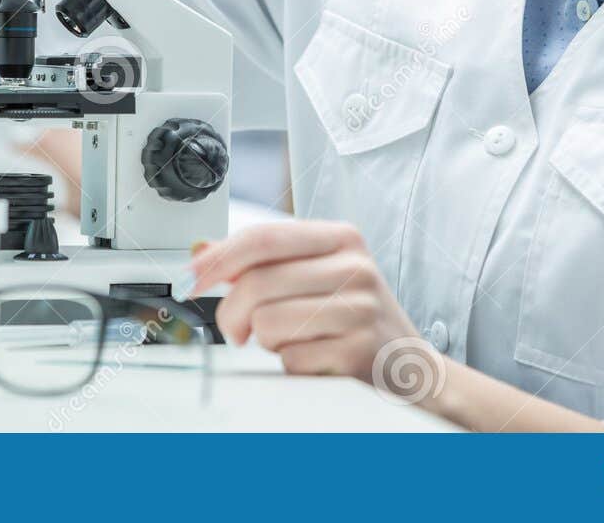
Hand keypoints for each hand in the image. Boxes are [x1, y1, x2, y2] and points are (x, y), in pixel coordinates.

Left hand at [185, 221, 431, 386]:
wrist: (410, 365)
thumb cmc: (355, 316)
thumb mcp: (316, 274)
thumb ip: (261, 262)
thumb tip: (201, 253)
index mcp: (342, 238)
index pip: (264, 237)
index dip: (220, 258)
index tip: (193, 278)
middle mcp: (355, 267)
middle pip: (258, 283)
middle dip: (231, 314)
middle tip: (236, 331)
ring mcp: (360, 309)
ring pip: (268, 323)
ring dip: (266, 341)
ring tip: (291, 340)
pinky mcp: (357, 352)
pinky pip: (290, 359)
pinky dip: (290, 364)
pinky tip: (314, 358)